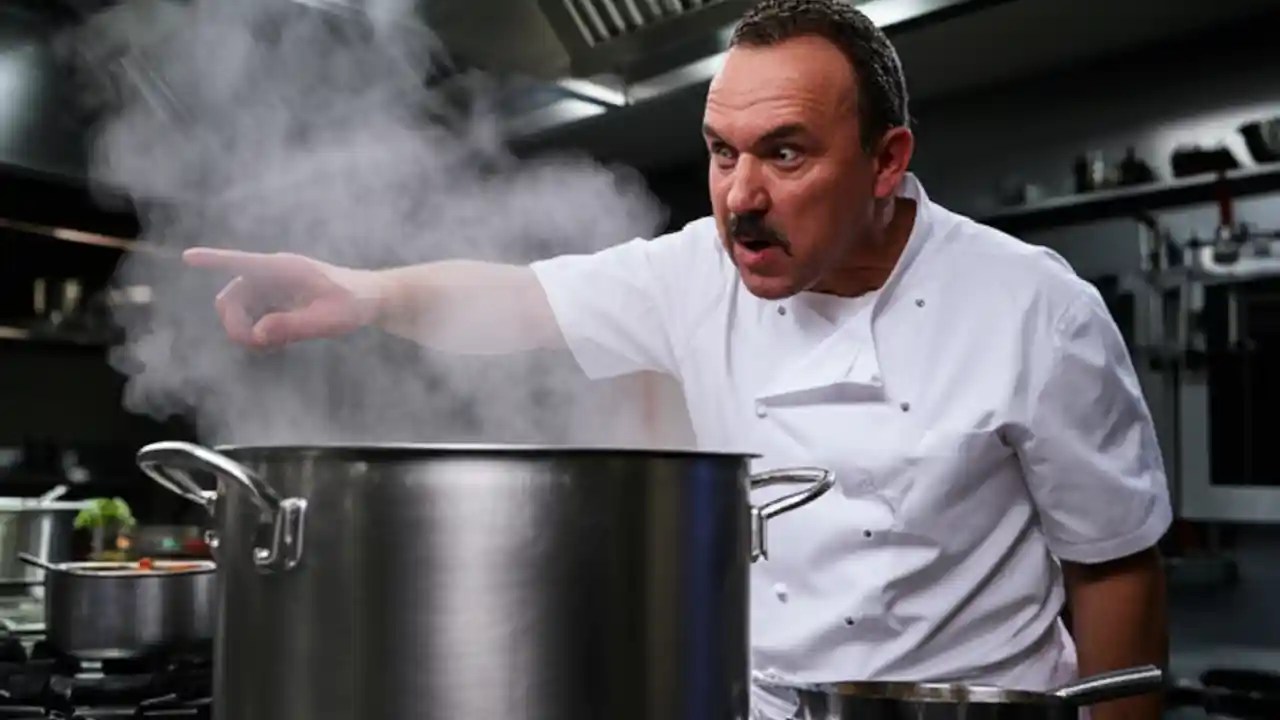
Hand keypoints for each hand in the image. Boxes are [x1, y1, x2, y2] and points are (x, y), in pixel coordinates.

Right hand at [183, 248, 382, 347]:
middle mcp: (272, 275)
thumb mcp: (329, 320)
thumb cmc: (353, 304)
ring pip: (239, 310)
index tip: (187, 257)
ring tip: (272, 346)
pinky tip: (277, 342)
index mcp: (284, 269)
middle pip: (232, 297)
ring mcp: (272, 287)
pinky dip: (257, 332)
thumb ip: (294, 326)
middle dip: (234, 323)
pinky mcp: (276, 300)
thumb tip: (258, 333)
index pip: (243, 262)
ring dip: (245, 330)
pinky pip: (252, 317)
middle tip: (254, 345)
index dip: (214, 260)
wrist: (370, 300)